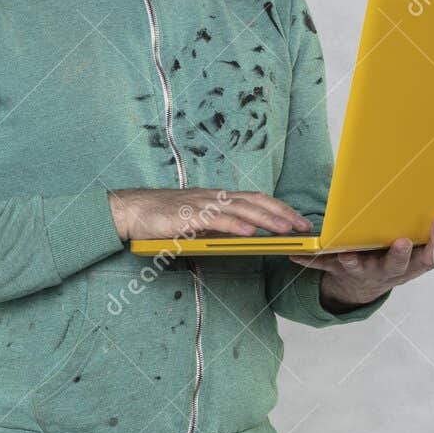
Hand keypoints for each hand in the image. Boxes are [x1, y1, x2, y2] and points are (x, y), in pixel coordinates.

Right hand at [107, 187, 312, 241]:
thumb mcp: (200, 223)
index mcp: (219, 199)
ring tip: (285, 229)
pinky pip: (214, 219)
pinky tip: (249, 232)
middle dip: (282, 213)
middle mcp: (214, 197)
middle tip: (303, 226)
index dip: (281, 208)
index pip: (257, 199)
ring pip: (240, 208)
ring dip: (265, 218)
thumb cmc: (164, 218)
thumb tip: (248, 235)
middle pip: (256, 201)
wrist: (130, 210)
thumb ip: (222, 227)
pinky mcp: (186, 215)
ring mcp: (201, 204)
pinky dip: (234, 225)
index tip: (300, 220)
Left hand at [289, 215, 433, 308]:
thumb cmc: (400, 262)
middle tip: (401, 241)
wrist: (364, 286)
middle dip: (397, 254)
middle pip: (395, 264)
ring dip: (351, 260)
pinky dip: (308, 260)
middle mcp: (387, 269)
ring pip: (357, 266)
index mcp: (411, 263)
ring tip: (345, 253)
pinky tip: (294, 255)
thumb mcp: (427, 258)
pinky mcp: (336, 268)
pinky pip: (321, 265)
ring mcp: (361, 268)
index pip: (429, 254)